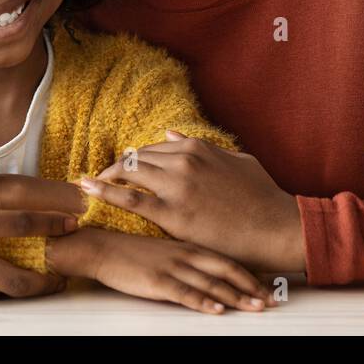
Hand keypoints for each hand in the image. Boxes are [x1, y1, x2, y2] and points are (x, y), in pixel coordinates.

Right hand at [60, 229, 274, 314]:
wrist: (100, 246)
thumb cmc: (131, 245)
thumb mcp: (165, 241)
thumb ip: (188, 246)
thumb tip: (208, 259)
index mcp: (189, 242)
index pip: (227, 256)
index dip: (251, 271)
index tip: (271, 284)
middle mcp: (186, 252)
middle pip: (227, 269)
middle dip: (253, 286)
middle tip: (273, 300)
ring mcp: (173, 266)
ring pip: (212, 282)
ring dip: (238, 296)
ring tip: (257, 307)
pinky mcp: (157, 279)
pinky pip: (185, 293)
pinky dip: (204, 302)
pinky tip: (217, 310)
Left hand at [85, 131, 305, 272]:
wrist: (276, 228)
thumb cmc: (263, 197)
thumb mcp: (237, 160)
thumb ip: (205, 148)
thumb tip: (173, 134)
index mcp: (197, 148)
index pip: (153, 148)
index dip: (134, 159)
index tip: (121, 168)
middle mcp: (183, 161)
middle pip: (135, 159)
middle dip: (115, 168)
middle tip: (98, 178)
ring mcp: (176, 186)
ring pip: (128, 173)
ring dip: (105, 177)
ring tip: (88, 185)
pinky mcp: (173, 213)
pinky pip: (130, 200)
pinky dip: (105, 192)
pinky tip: (87, 190)